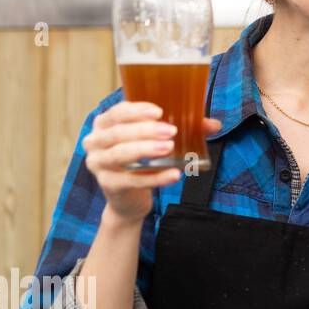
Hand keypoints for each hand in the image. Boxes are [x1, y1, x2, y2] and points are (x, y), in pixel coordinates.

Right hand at [83, 101, 221, 222]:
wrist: (130, 197)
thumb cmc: (143, 160)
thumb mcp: (157, 141)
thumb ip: (184, 130)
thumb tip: (213, 124)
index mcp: (105, 124)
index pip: (117, 112)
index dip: (136, 111)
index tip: (159, 112)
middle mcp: (95, 142)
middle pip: (117, 133)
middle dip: (145, 130)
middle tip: (171, 131)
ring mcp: (98, 164)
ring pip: (120, 154)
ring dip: (146, 149)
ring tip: (169, 148)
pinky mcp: (108, 185)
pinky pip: (132, 180)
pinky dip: (155, 177)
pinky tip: (174, 174)